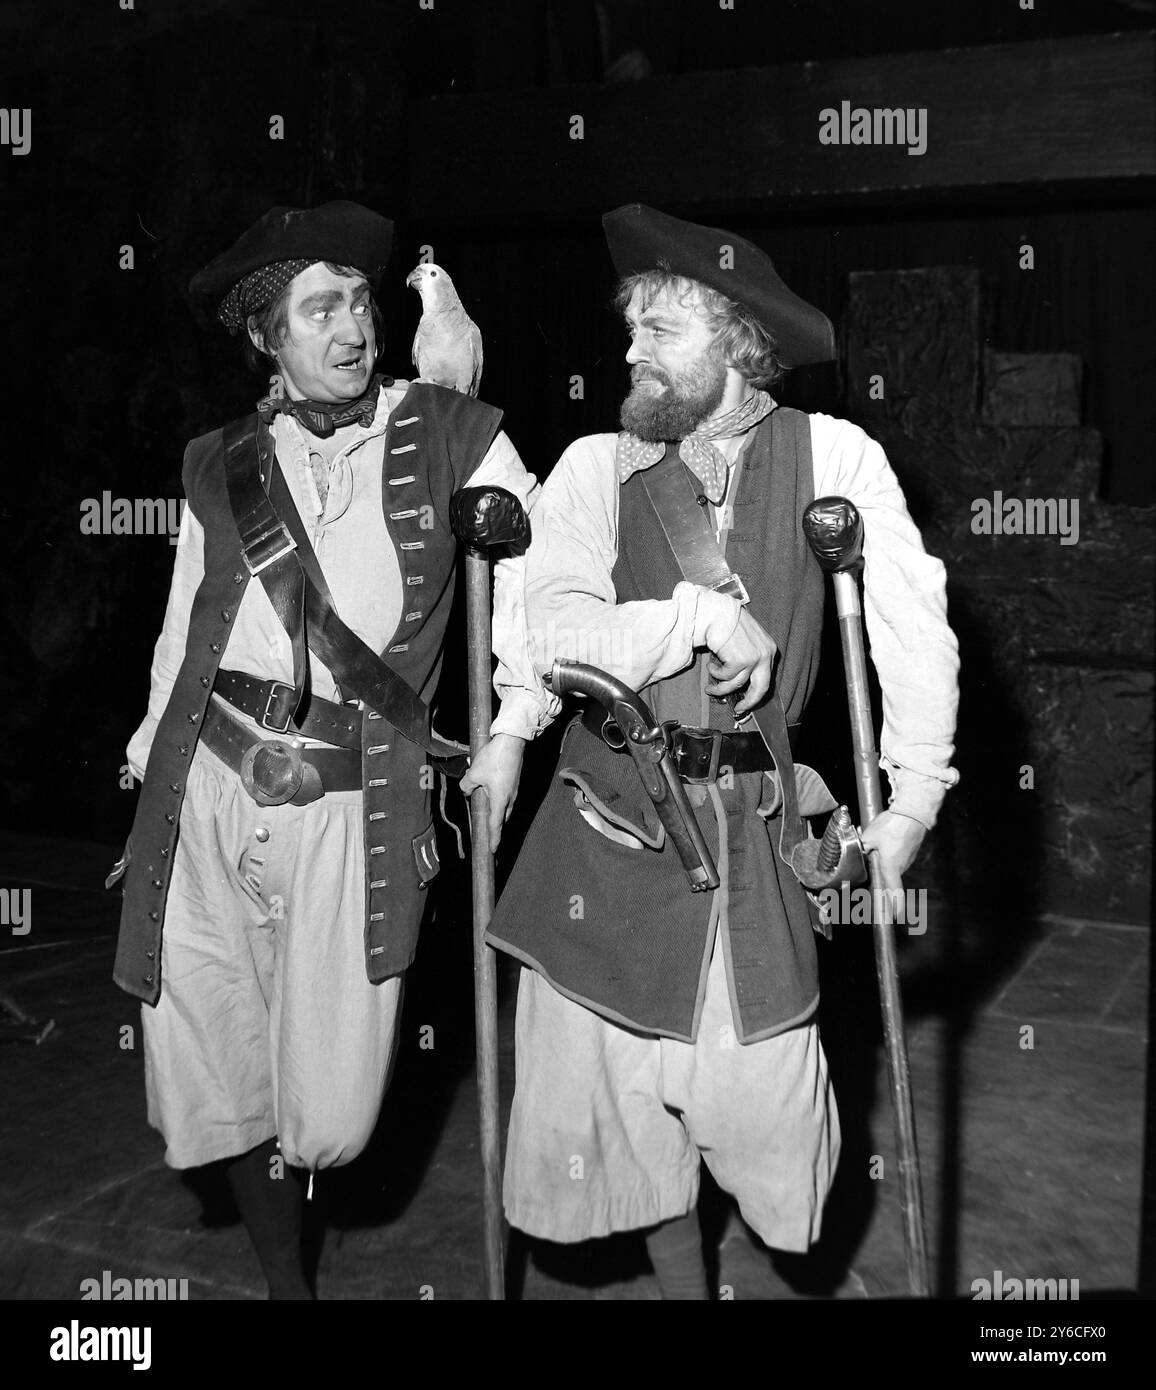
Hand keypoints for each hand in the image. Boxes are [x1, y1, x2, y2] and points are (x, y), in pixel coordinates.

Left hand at [459, 733, 524, 849]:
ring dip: (495, 809)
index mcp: (501, 800)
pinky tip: (488, 787)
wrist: (512, 741)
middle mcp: (510, 798)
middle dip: (494, 825)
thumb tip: (466, 790)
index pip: (496, 825)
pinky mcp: (514, 781)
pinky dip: (498, 798)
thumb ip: (467, 785)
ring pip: (504, 806)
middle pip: (502, 817)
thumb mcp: (474, 773)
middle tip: (487, 832)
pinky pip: (505, 796)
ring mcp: (514, 789)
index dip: (494, 839)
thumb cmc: (494, 758)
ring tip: (483, 805)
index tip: (493, 851)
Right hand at [705, 608, 776, 715]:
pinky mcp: (742, 660)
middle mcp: (766, 655)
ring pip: (736, 684)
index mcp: (769, 649)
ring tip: (710, 687)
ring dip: (720, 688)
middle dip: (749, 702)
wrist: (715, 612)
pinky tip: (711, 663)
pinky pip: (725, 677)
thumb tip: (740, 681)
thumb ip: (748, 656)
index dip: (754, 693)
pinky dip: (715, 673)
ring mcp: (755, 658)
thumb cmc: (726, 623)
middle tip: (739, 709)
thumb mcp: (745, 640)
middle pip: (761, 688)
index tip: (745, 701)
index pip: (765, 678)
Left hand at [859, 810, 925, 912]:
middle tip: (868, 871)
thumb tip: (855, 854)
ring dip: (881, 863)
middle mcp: (901, 866)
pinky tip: (881, 843)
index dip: (894, 906)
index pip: (894, 892)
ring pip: (890, 868)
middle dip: (878, 878)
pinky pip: (895, 859)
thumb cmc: (893, 824)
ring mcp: (906, 860)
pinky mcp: (908, 853)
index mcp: (891, 866)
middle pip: (887, 879)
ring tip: (873, 849)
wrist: (913, 812)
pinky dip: (887, 855)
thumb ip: (861, 848)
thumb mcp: (870, 836)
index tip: (894, 917)